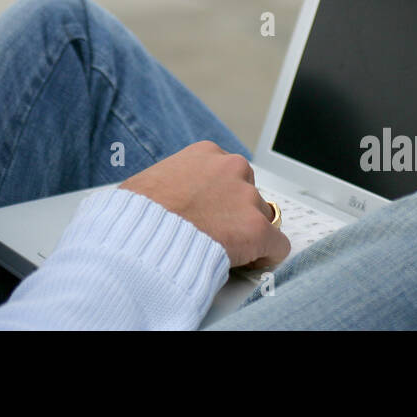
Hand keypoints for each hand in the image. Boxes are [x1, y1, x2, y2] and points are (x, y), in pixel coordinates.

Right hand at [119, 141, 289, 269]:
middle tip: (219, 233)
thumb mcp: (150, 180)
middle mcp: (232, 168)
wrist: (144, 235)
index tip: (213, 213)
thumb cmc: (138, 212)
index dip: (221, 197)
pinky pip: (278, 245)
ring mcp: (247, 198)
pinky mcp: (257, 229)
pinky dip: (267, 256)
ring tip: (229, 251)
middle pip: (248, 192)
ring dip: (249, 233)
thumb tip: (161, 197)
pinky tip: (252, 263)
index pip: (228, 173)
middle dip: (237, 212)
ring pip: (263, 218)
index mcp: (206, 153)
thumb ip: (170, 181)